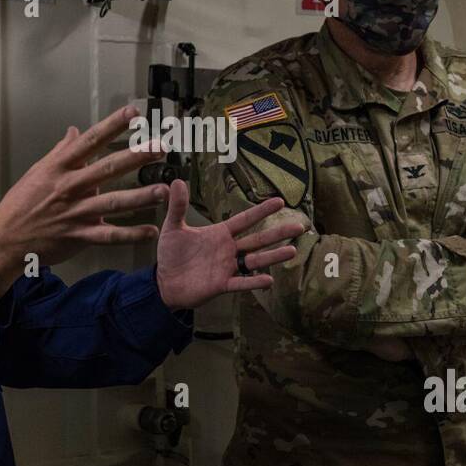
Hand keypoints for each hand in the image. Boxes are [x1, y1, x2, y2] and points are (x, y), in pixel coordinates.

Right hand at [0, 106, 173, 300]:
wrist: (5, 239)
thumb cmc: (21, 204)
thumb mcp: (38, 171)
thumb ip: (61, 152)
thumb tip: (75, 131)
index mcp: (60, 168)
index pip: (90, 142)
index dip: (112, 126)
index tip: (133, 113)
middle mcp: (69, 187)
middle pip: (107, 168)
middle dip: (135, 157)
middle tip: (160, 148)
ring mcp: (76, 212)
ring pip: (113, 202)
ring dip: (140, 197)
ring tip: (164, 190)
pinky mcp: (79, 236)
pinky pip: (110, 236)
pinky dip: (131, 235)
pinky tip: (150, 230)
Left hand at [154, 180, 302, 309]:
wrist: (164, 282)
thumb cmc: (171, 255)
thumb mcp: (173, 227)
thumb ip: (178, 206)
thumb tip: (176, 180)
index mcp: (220, 234)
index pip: (245, 219)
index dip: (261, 211)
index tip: (280, 200)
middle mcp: (228, 250)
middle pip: (258, 240)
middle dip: (278, 233)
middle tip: (300, 226)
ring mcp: (227, 267)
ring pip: (255, 261)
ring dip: (273, 256)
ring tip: (293, 250)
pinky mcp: (222, 284)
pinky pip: (241, 283)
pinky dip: (254, 282)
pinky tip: (269, 280)